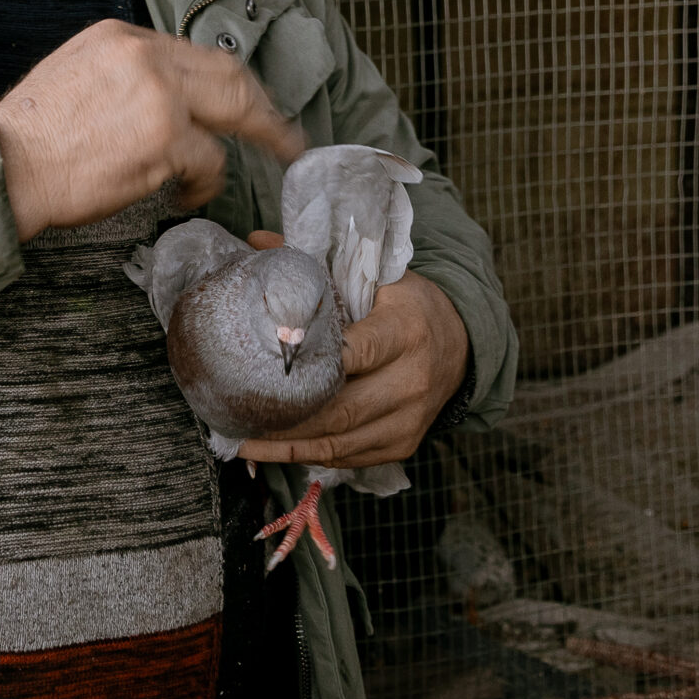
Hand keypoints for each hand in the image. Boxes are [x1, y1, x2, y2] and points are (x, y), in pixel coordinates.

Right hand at [0, 21, 303, 238]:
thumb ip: (124, 74)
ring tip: (266, 161)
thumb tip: (167, 93)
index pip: (194, 54)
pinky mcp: (166, 138)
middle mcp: (144, 55)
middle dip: (264, 106)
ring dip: (253, 143)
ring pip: (232, 113)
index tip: (247, 102)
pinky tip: (188, 195)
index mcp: (121, 36)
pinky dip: (206, 184)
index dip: (228, 82)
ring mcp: (159, 95)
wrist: (3, 168)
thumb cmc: (33, 137)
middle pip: (229, 74)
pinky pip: (211, 161)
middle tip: (284, 132)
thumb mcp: (76, 74)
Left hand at [235, 232, 470, 468]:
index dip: (317, 364)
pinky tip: (275, 450)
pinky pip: (349, 457)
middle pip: (343, 409)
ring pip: (341, 442)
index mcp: (405, 330)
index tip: (270, 368)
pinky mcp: (403, 444)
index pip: (359, 351)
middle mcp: (412, 379)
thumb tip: (257, 241)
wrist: (459, 345)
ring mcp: (409, 418)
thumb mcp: (375, 278)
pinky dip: (310, 455)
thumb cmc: (406, 307)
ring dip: (289, 447)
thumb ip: (317, 264)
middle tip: (239, 415)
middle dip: (287, 418)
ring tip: (245, 441)